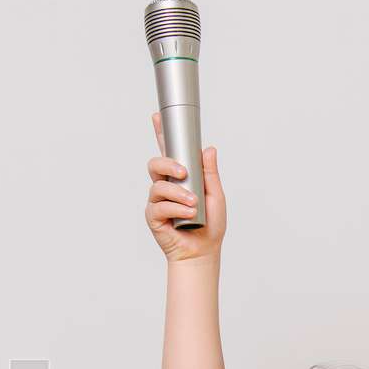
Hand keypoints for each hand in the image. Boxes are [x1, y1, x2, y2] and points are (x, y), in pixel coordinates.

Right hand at [145, 111, 226, 262]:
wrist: (203, 251)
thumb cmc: (209, 224)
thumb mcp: (215, 195)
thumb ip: (210, 173)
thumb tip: (209, 149)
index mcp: (179, 177)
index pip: (168, 152)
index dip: (162, 134)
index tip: (157, 117)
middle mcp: (165, 186)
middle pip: (155, 164)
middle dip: (167, 164)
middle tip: (184, 173)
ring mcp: (157, 201)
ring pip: (158, 186)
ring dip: (178, 194)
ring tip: (194, 204)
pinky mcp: (153, 217)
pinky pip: (159, 206)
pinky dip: (176, 209)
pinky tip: (188, 216)